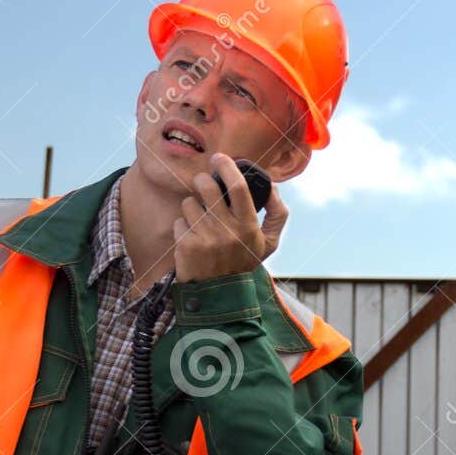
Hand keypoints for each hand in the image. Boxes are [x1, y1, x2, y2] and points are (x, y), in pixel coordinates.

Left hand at [172, 153, 288, 281]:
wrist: (218, 296)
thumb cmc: (242, 264)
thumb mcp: (268, 243)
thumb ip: (278, 214)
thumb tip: (273, 187)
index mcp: (248, 226)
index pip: (238, 187)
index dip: (227, 167)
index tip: (219, 158)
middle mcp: (227, 231)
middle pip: (207, 188)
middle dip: (201, 180)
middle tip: (201, 184)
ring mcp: (205, 238)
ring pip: (189, 203)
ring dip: (191, 207)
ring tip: (199, 221)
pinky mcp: (186, 246)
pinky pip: (178, 221)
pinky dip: (181, 226)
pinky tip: (191, 239)